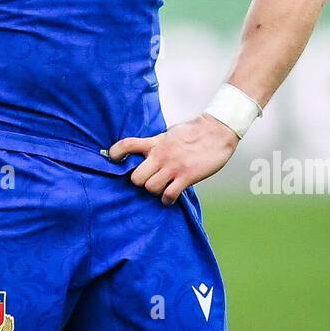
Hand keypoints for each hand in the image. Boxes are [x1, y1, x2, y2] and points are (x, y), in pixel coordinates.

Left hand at [109, 114, 240, 204]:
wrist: (218, 131)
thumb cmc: (194, 132)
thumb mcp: (169, 134)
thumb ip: (156, 144)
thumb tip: (146, 154)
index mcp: (155, 142)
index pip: (127, 145)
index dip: (115, 153)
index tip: (112, 159)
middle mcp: (161, 155)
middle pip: (135, 177)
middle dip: (139, 182)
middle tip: (148, 180)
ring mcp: (173, 166)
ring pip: (150, 188)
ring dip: (155, 191)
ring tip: (162, 188)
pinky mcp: (187, 176)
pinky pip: (169, 195)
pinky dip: (167, 199)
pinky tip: (171, 195)